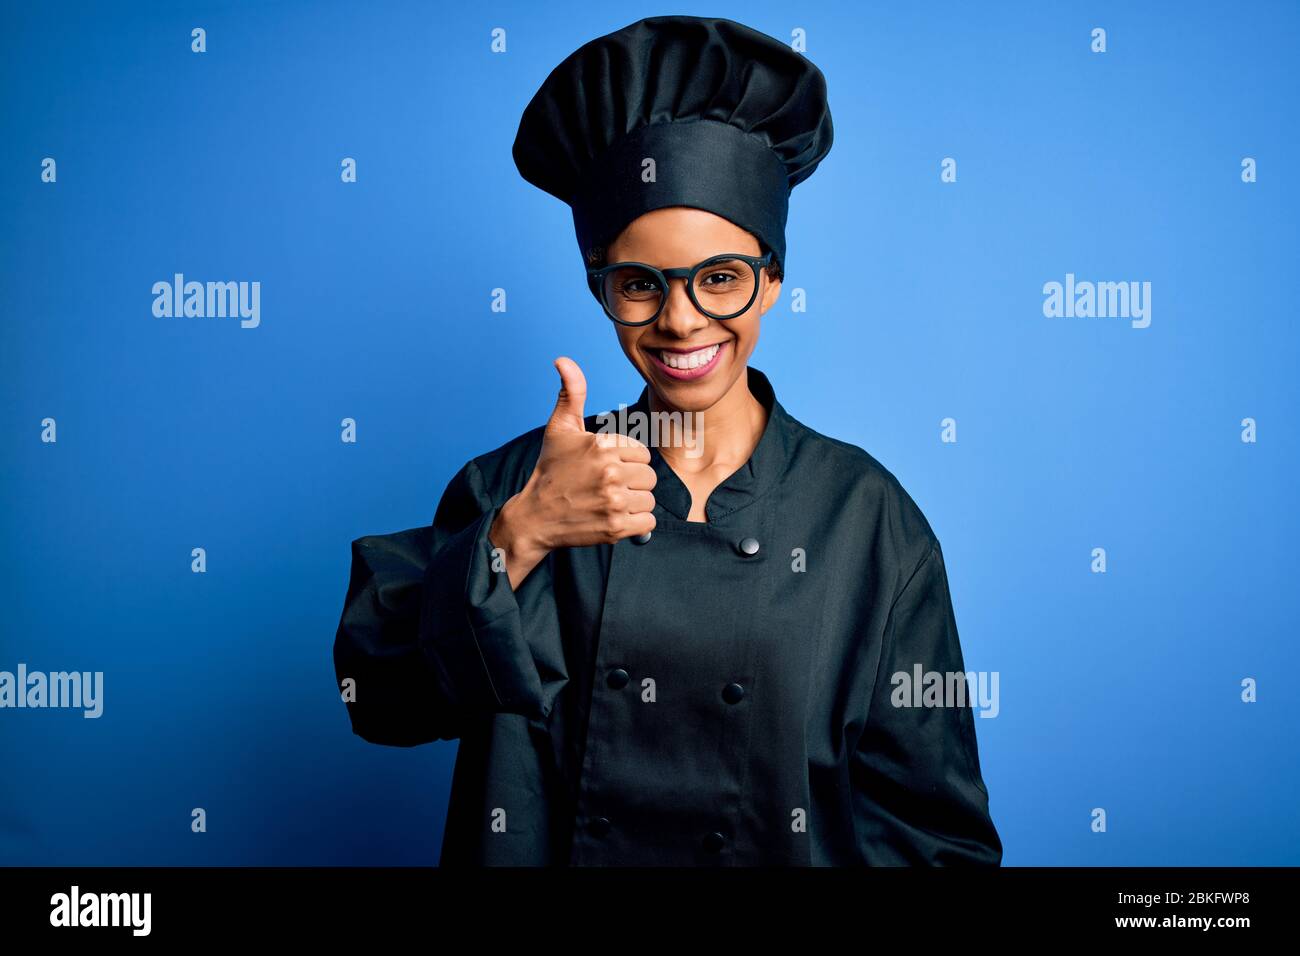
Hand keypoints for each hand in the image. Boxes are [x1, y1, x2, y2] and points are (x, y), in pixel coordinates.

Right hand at [489, 357, 656, 586]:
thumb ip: (571, 393)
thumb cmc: (550, 471)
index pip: (641, 453)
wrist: (534, 517)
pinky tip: (616, 518)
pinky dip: (637, 524)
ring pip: (649, 498)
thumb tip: (563, 360)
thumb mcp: (559, 428)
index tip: (604, 468)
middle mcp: (610, 472)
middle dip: (632, 482)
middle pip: (649, 476)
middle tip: (606, 487)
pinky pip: (648, 522)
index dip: (625, 461)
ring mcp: (613, 501)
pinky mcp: (616, 527)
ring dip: (634, 503)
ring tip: (610, 502)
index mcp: (601, 446)